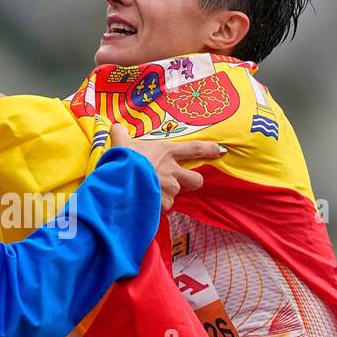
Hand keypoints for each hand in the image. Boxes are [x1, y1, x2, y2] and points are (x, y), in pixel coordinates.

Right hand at [109, 124, 225, 211]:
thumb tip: (116, 127)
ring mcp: (170, 189)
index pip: (194, 149)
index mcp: (167, 152)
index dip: (209, 150)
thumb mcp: (120, 142)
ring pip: (174, 197)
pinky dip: (155, 208)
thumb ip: (121, 134)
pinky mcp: (163, 205)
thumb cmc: (122, 159)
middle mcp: (173, 171)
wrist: (118, 180)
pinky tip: (143, 203)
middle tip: (179, 183)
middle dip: (192, 182)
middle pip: (196, 180)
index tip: (220, 151)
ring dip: (165, 197)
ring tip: (148, 193)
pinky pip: (162, 209)